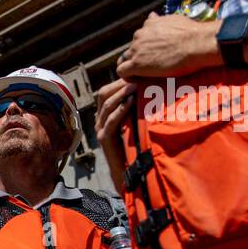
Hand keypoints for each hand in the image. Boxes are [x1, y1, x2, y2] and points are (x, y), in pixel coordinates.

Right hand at [94, 77, 136, 192]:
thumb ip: (135, 111)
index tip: (136, 74)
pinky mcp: (104, 139)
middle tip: (136, 77)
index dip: (119, 82)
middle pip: (103, 94)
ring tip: (135, 86)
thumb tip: (148, 92)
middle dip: (119, 84)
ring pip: (107, 105)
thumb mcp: (135, 124)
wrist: (127, 173)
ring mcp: (100, 129)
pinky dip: (121, 109)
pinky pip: (111, 120)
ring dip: (121, 93)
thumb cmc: (135, 149)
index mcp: (105, 115)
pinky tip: (132, 101)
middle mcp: (99, 121)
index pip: (107, 92)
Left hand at [117, 12, 221, 78]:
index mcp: (149, 24)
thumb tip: (152, 15)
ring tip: (145, 74)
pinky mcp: (136, 63)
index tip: (153, 55)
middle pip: (132, 48)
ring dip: (133, 66)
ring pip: (125, 59)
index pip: (140, 37)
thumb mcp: (174, 19)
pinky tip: (137, 80)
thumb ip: (160, 20)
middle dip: (139, 57)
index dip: (145, 47)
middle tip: (151, 66)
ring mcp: (136, 49)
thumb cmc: (192, 33)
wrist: (197, 43)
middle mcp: (139, 35)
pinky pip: (121, 71)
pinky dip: (127, 76)